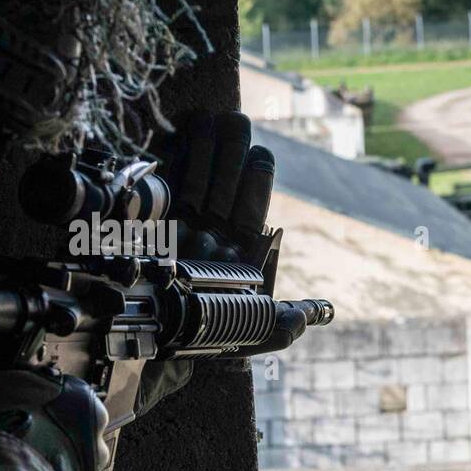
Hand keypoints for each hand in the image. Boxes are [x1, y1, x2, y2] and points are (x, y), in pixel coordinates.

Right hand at [136, 112, 276, 416]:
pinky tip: (175, 138)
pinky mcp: (148, 226)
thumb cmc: (203, 342)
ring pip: (196, 179)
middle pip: (224, 183)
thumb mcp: (252, 334)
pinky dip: (168, 163)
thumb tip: (324, 312)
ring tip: (209, 120)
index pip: (251, 206)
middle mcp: (209, 236)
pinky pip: (161, 189)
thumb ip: (284, 323)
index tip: (260, 155)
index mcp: (237, 253)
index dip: (257, 179)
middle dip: (231, 151)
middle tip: (234, 122)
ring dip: (205, 148)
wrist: (146, 350)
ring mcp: (179, 228)